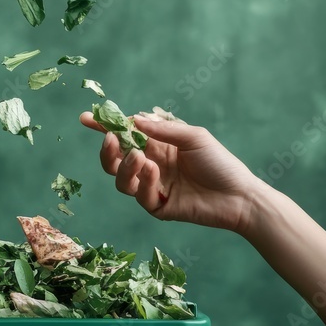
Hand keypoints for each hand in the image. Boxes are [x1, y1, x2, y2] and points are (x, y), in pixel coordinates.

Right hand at [78, 110, 262, 233]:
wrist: (239, 196)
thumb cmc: (220, 163)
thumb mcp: (193, 137)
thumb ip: (162, 130)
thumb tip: (133, 120)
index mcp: (157, 146)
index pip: (124, 136)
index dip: (104, 127)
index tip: (86, 118)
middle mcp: (151, 166)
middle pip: (115, 161)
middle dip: (107, 151)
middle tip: (110, 139)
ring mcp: (153, 188)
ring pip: (121, 181)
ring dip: (125, 167)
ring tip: (139, 157)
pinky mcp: (158, 207)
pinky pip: (140, 196)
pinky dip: (144, 182)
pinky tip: (154, 171)